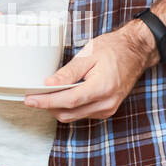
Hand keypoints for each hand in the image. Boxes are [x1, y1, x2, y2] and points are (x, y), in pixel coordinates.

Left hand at [23, 21, 154, 120]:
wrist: (135, 52)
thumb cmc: (114, 49)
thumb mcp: (88, 55)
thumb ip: (68, 72)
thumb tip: (49, 83)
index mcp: (102, 88)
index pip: (68, 101)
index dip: (46, 102)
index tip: (30, 99)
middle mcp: (106, 103)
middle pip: (69, 113)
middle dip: (48, 107)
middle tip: (31, 96)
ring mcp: (108, 109)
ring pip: (74, 116)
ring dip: (57, 108)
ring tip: (43, 95)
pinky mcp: (106, 109)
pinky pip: (82, 113)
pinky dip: (68, 107)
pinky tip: (59, 96)